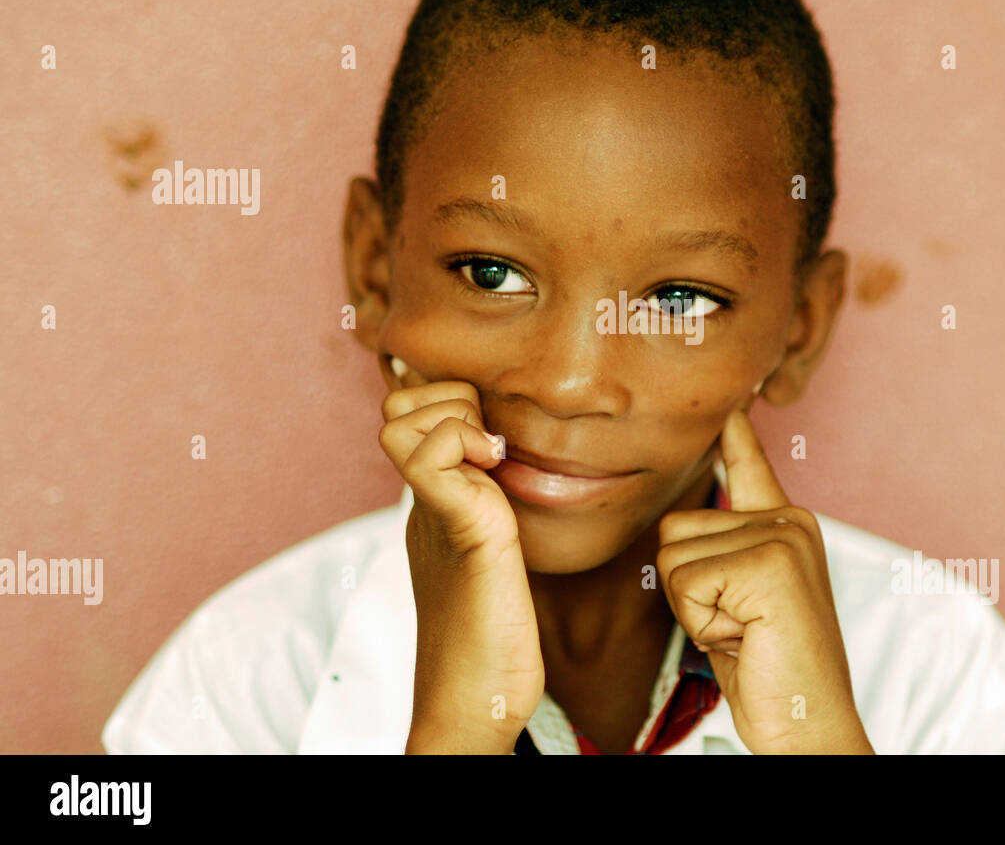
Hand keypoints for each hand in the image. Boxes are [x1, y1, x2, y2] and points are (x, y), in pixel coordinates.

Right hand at [378, 365, 543, 752]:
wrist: (472, 708)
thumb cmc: (489, 641)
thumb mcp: (490, 557)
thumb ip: (490, 516)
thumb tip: (506, 481)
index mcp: (430, 505)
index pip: (412, 414)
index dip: (447, 400)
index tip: (490, 436)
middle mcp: (421, 503)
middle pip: (397, 404)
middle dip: (448, 397)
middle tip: (488, 442)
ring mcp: (432, 515)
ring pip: (402, 419)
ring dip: (454, 419)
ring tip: (489, 458)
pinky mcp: (460, 532)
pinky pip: (434, 459)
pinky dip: (462, 445)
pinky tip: (495, 473)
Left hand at [656, 408, 873, 753]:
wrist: (808, 724)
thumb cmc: (772, 668)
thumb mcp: (744, 599)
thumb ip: (725, 553)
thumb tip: (683, 525)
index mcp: (786, 526)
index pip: (749, 467)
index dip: (735, 435)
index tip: (734, 398)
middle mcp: (789, 521)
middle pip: (676, 529)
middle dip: (688, 587)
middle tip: (738, 623)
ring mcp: (783, 539)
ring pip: (674, 556)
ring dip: (694, 608)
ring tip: (743, 630)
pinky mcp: (770, 564)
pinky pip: (686, 582)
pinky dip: (702, 621)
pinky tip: (745, 637)